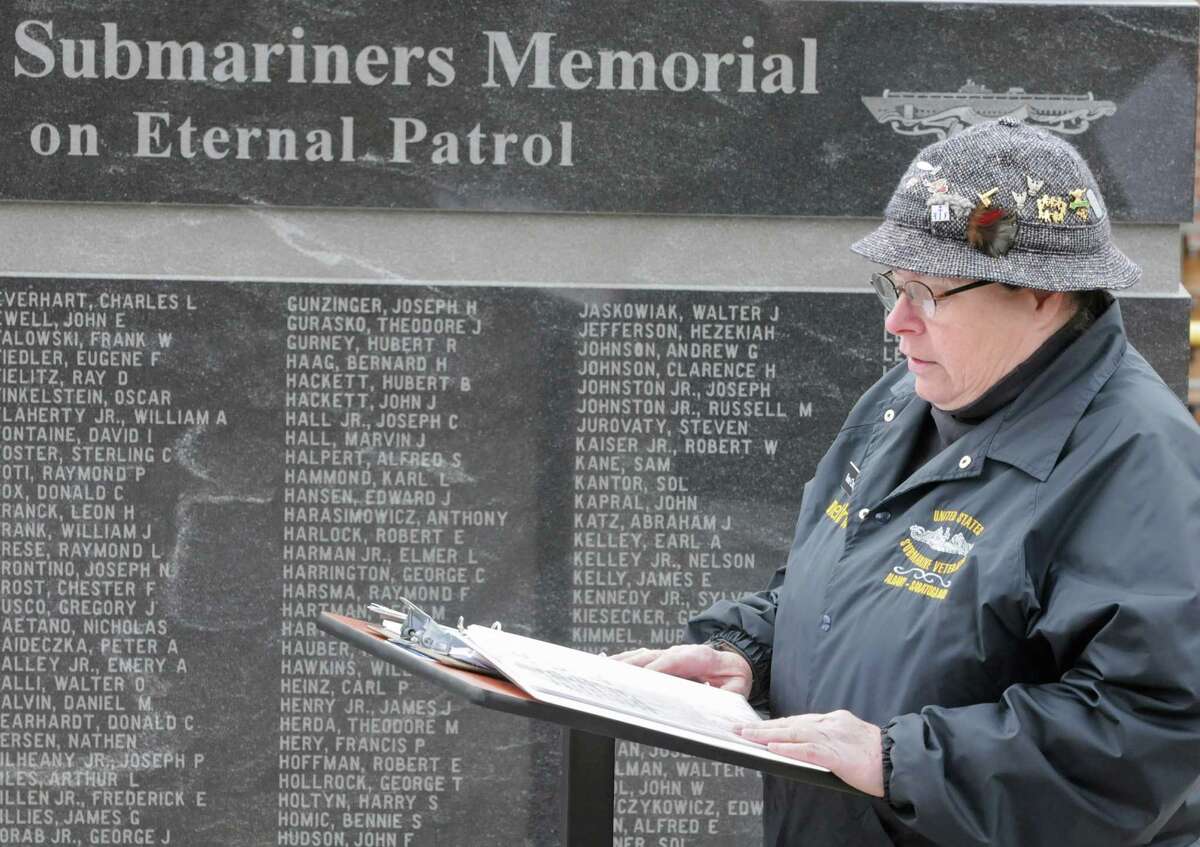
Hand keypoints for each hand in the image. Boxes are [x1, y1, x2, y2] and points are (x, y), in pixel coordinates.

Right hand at [609, 645, 752, 697]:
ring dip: (623, 664)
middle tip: (614, 678)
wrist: (734, 661)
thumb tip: (716, 703)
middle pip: (651, 657)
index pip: (673, 661)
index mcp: (699, 657)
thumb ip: (727, 695)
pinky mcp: (663, 658)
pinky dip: (624, 661)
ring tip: (605, 671)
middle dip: (632, 667)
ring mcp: (669, 653)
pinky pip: (640, 658)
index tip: (641, 678)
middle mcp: (680, 652)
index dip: (656, 668)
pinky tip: (609, 665)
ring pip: (642, 656)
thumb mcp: (737, 688)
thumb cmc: (733, 677)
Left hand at [735, 710, 883, 796]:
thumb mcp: (851, 740)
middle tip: (740, 728)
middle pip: (791, 723)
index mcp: (834, 721)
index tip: (756, 726)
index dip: (775, 724)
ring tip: (747, 735)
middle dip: (763, 726)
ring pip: (794, 732)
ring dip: (767, 734)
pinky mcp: (838, 755)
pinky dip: (788, 748)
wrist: (901, 763)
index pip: (798, 720)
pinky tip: (772, 747)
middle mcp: (831, 724)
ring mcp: (834, 738)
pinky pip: (808, 750)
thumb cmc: (878, 757)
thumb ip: (829, 740)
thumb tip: (806, 746)